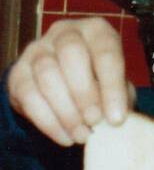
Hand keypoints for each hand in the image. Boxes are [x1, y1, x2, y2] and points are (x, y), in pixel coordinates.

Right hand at [6, 17, 136, 147]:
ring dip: (66, 111)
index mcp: (96, 32)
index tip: (116, 118)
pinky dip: (49, 122)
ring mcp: (38, 50)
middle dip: (84, 93)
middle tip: (94, 122)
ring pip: (47, 73)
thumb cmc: (100, 87)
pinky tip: (65, 137)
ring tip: (82, 135)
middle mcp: (65, 33)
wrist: (67, 92)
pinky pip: (29, 95)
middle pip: (71, 53)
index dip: (112, 86)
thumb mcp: (118, 89)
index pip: (105, 51)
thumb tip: (113, 119)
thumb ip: (120, 99)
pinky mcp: (18, 73)